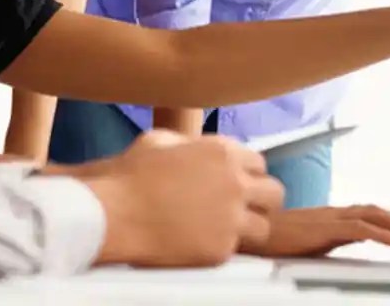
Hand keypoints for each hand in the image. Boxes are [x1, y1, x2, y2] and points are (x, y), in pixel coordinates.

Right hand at [82, 130, 284, 266]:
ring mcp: (231, 218)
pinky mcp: (221, 248)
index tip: (239, 180)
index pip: (259, 162)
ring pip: (264, 226)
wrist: (115, 214)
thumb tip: (198, 150)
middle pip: (274, 193)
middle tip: (245, 206)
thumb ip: (192, 144)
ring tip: (229, 228)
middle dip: (261, 199)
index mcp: (223, 153)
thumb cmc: (130, 177)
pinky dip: (223, 246)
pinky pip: (237, 249)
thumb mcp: (161, 140)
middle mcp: (235, 184)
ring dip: (249, 226)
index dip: (248, 172)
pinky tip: (204, 241)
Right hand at [239, 204, 389, 257]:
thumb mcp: (310, 242)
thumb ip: (333, 239)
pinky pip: (362, 229)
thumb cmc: (273, 240)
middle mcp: (335, 213)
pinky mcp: (325, 229)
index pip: (371, 214)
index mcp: (332, 217)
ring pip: (376, 216)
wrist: (248, 235)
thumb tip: (355, 242)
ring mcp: (330, 219)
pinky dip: (386, 235)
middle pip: (379, 211)